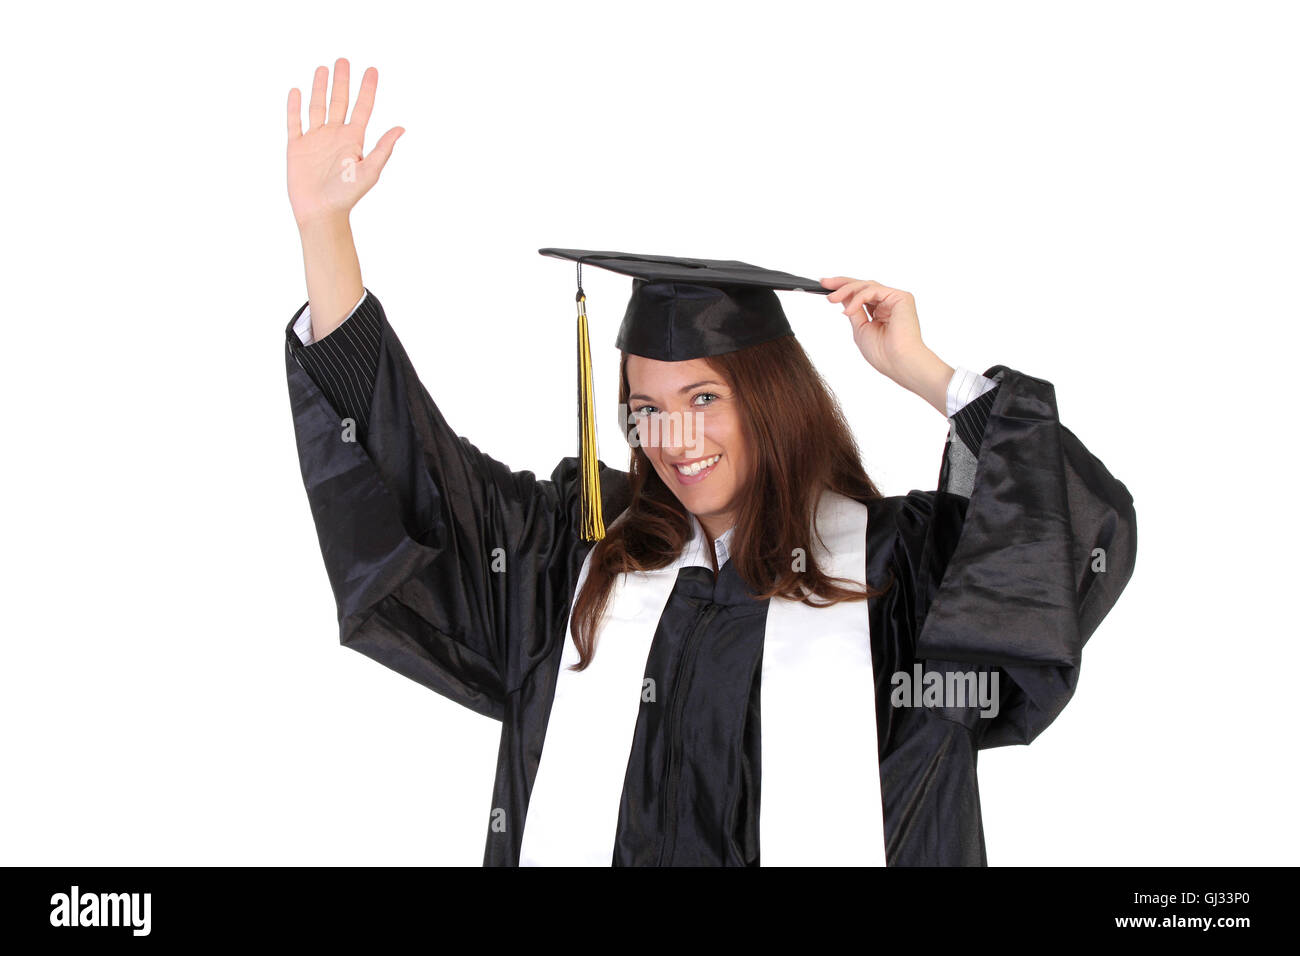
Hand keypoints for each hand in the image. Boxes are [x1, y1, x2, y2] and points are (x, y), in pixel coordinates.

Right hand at [287, 58, 403, 226]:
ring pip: (317, 106)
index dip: (367, 88)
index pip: (362, 107)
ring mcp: (315, 139)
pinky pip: (294, 121)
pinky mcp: (296, 146)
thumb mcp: (369, 171)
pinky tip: (296, 91)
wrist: (321, 213)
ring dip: (319, 88)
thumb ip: (383, 149)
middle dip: (342, 81)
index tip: (371, 69)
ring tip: (322, 68)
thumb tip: (401, 128)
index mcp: (354, 139)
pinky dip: (294, 106)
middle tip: (343, 60)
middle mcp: (335, 135)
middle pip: (339, 101)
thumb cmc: (347, 196)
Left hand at [819, 277, 953, 413]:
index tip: (825, 287)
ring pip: (867, 286)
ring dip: (846, 290)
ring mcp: (896, 299)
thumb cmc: (883, 353)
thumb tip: (841, 296)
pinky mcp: (901, 297)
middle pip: (863, 285)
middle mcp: (889, 303)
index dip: (843, 289)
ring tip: (831, 299)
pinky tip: (848, 311)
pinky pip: (873, 291)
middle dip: (842, 283)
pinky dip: (858, 299)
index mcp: (881, 312)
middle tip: (824, 283)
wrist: (899, 362)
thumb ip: (853, 310)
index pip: (861, 295)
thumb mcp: (860, 328)